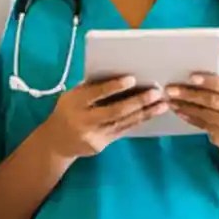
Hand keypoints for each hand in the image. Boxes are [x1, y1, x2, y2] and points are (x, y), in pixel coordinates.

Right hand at [41, 76, 167, 159]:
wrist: (56, 142)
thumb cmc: (68, 110)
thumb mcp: (72, 96)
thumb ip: (91, 88)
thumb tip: (119, 73)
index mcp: (74, 102)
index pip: (96, 93)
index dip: (114, 86)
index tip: (132, 79)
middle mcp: (84, 120)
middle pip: (115, 110)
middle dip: (138, 101)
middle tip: (156, 92)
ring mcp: (94, 135)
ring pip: (123, 122)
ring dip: (146, 112)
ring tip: (162, 104)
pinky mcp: (102, 144)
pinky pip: (124, 130)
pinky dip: (139, 121)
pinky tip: (152, 113)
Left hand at [167, 74, 218, 149]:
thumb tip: (191, 77)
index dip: (209, 81)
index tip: (191, 77)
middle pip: (213, 100)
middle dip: (189, 94)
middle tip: (170, 89)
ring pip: (206, 114)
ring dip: (185, 106)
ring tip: (171, 100)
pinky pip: (203, 125)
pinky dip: (189, 117)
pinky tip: (178, 111)